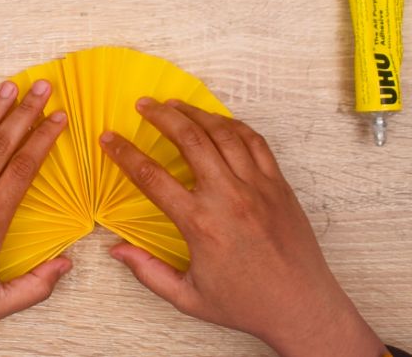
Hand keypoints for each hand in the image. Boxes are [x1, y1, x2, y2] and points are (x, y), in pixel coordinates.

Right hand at [100, 98, 384, 356]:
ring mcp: (257, 186)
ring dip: (196, 113)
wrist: (302, 306)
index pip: (152, 177)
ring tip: (175, 104)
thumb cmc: (246, 304)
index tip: (109, 139)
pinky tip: (218, 120)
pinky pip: (255, 142)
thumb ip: (148, 272)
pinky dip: (233, 125)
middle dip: (162, 116)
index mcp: (201, 224)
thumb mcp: (187, 298)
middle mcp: (228, 197)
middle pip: (190, 140)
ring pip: (224, 133)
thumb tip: (116, 250)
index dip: (125, 154)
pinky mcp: (279, 185)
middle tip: (144, 104)